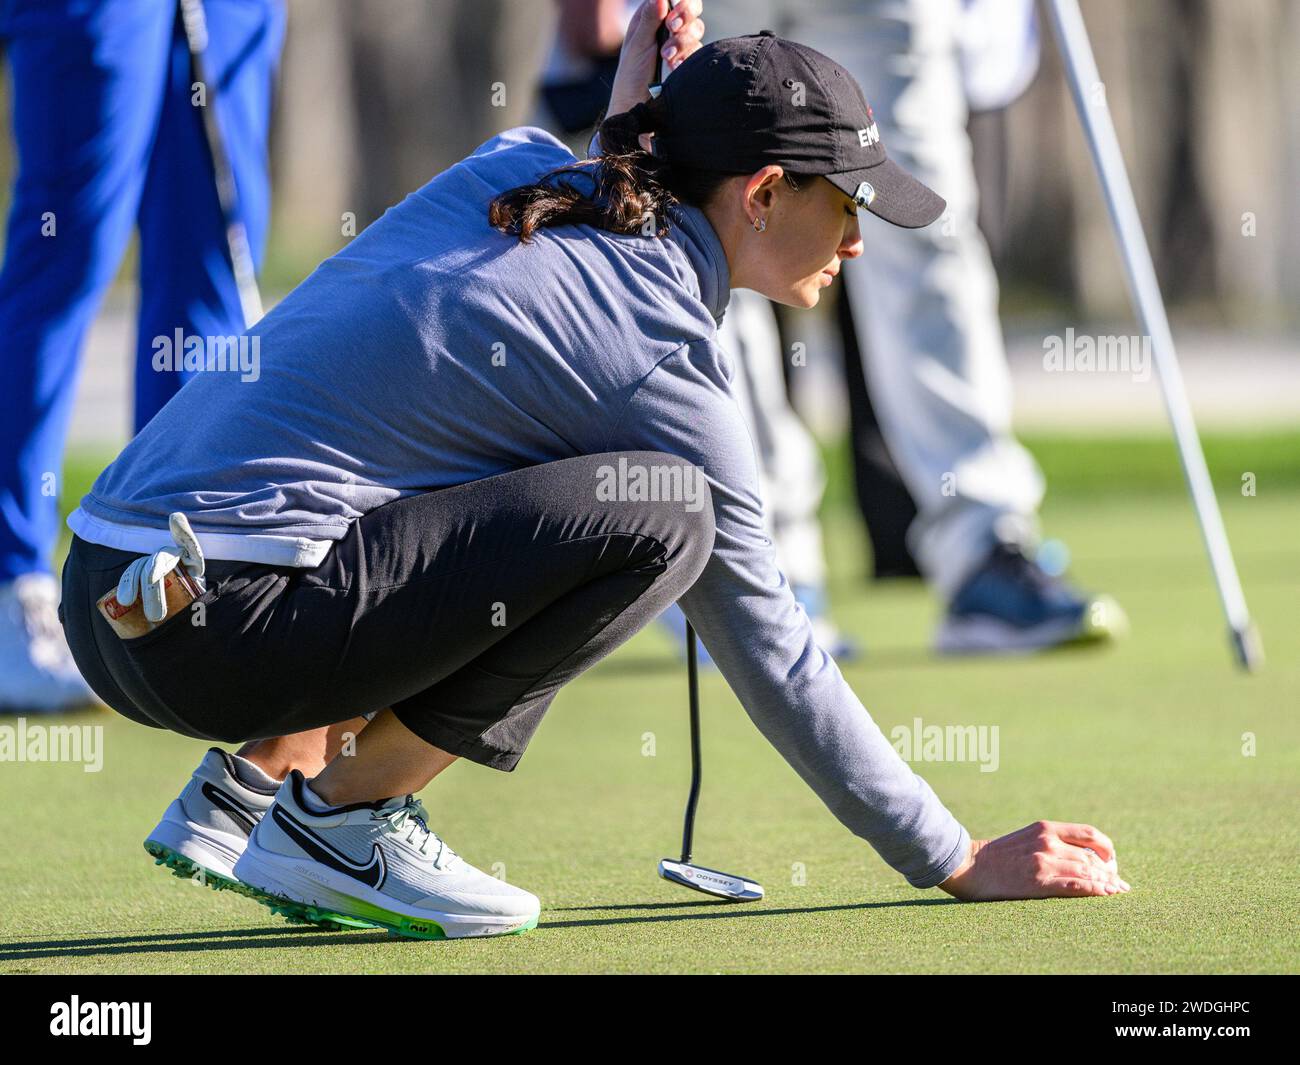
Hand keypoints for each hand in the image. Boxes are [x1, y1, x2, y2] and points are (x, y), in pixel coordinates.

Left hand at [606, 0, 705, 116]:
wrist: (638, 108)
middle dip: (685, 16)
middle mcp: (666, 28)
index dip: (678, 1)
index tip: (672, 13)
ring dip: (682, 42)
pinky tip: (675, 68)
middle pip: (689, 9)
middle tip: (673, 28)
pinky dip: (687, 58)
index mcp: (650, 18)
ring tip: (667, 58)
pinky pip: (697, 51)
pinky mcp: (688, 60)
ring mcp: (679, 44)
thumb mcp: (638, 45)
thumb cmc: (631, 76)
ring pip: (696, 30)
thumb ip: (650, 20)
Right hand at [938, 820, 1130, 900]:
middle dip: (1109, 872)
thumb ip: (1050, 842)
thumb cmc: (996, 855)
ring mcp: (1044, 862)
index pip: (1089, 834)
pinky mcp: (1039, 882)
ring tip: (1117, 892)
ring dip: (1107, 883)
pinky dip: (1095, 890)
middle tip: (1119, 884)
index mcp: (1045, 828)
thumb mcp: (1025, 838)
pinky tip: (1106, 895)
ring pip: (1088, 871)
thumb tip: (1080, 857)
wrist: (969, 865)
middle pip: (1092, 857)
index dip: (1107, 849)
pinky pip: (1076, 886)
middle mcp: (1048, 842)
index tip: (1111, 861)